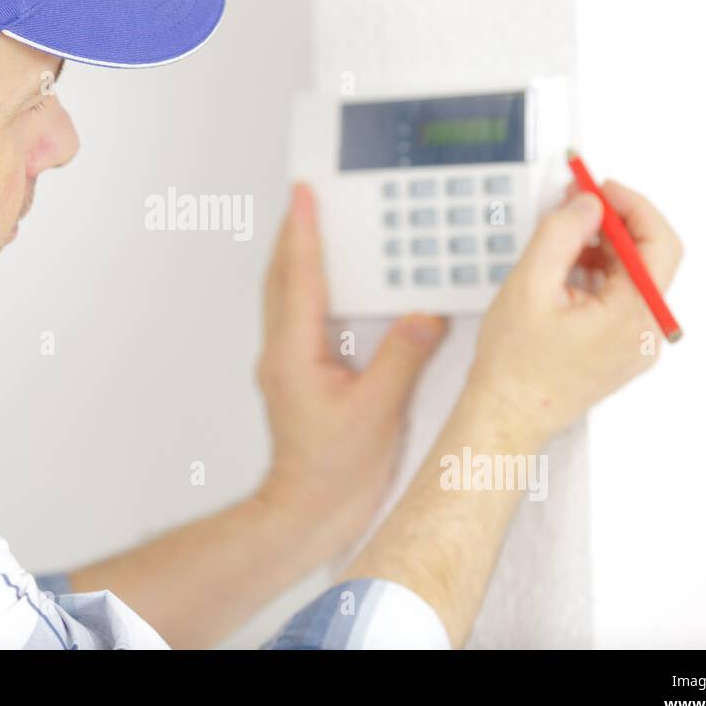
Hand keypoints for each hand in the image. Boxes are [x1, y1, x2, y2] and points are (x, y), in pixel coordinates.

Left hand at [256, 182, 447, 556]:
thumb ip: (403, 358)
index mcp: (294, 353)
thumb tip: (423, 317)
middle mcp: (282, 353)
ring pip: (285, 297)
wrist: (307, 511)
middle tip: (305, 198)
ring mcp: (286, 365)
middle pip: (282, 278)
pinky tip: (332, 289)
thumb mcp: (378, 411)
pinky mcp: (297, 376)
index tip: (303, 195)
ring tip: (314, 230)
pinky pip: (298, 318)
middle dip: (293, 235)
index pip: (298, 278)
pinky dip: (310, 290)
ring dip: (297, 260)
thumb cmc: (332, 473)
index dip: (303, 232)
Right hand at [467, 179, 683, 449]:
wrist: (506, 414)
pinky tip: (566, 271)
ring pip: (633, 277)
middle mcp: (645, 332)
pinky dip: (598, 275)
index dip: (630, 205)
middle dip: (614, 223)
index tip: (599, 188)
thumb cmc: (515, 365)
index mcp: (633, 315)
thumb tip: (587, 204)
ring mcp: (635, 344)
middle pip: (649, 257)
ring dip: (604, 249)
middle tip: (578, 203)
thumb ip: (561, 234)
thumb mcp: (529, 284)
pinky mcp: (620, 350)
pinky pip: (620, 299)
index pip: (658, 242)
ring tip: (563, 240)